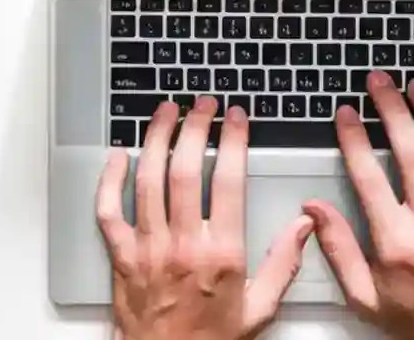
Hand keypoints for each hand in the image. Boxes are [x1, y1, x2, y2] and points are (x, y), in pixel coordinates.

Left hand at [97, 96, 314, 339]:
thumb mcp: (259, 309)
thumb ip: (283, 263)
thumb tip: (304, 224)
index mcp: (220, 254)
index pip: (227, 181)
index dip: (232, 141)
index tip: (236, 118)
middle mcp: (181, 244)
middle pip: (185, 170)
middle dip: (194, 127)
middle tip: (202, 104)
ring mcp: (147, 247)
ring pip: (147, 179)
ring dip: (155, 139)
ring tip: (165, 111)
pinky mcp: (120, 255)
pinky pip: (108, 209)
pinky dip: (109, 178)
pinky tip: (118, 155)